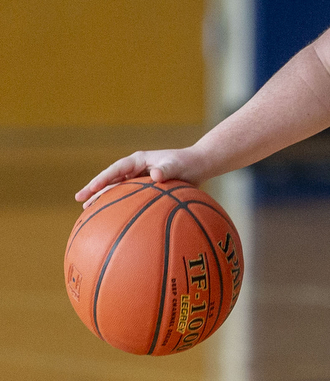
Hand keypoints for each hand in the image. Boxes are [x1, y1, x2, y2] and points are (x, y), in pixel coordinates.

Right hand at [75, 147, 209, 207]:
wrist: (199, 165)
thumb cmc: (187, 163)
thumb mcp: (177, 165)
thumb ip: (167, 169)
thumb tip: (156, 175)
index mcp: (139, 160)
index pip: (116, 169)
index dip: (102, 179)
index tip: (91, 189)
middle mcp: (136, 169)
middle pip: (111, 180)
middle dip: (95, 189)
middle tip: (80, 200)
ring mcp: (139, 179)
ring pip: (117, 189)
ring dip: (103, 198)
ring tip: (87, 211)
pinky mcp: (145, 189)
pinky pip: (129, 198)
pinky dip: (119, 206)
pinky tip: (113, 220)